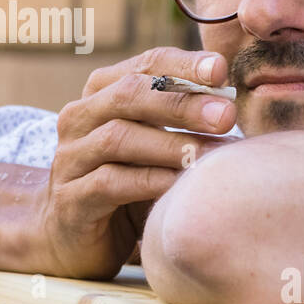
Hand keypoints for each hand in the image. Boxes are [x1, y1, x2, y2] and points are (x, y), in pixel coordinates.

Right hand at [28, 47, 237, 279]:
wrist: (72, 238)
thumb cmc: (125, 184)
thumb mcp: (152, 144)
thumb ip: (178, 119)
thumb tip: (233, 101)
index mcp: (101, 94)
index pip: (144, 66)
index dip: (182, 65)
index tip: (221, 69)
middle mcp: (79, 119)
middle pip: (129, 96)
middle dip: (181, 103)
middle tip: (225, 115)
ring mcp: (70, 159)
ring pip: (119, 138)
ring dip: (171, 145)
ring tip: (212, 155)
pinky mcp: (71, 200)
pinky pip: (110, 183)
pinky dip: (150, 181)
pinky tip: (181, 186)